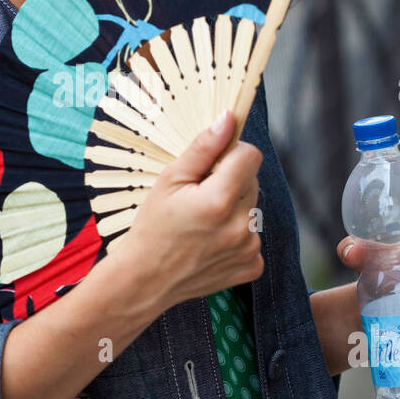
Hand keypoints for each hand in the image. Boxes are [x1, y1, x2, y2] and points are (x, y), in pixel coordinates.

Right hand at [114, 109, 264, 311]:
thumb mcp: (169, 180)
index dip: (232, 154)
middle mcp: (240, 225)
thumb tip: (228, 118)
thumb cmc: (153, 227)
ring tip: (204, 223)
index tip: (213, 165)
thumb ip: (203, 148)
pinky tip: (212, 242)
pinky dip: (237, 235)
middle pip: (252, 182)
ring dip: (234, 209)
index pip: (250, 156)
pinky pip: (254, 236)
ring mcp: (248, 248)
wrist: (146, 279)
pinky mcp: (252, 265)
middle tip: (199, 198)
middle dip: (230, 182)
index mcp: (218, 200)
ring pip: (253, 208)